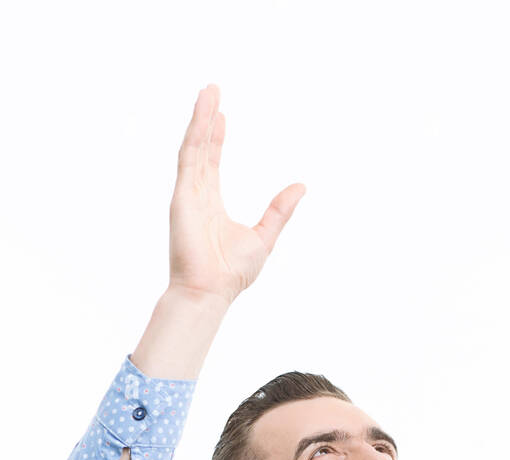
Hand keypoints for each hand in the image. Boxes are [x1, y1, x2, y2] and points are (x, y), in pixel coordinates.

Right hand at [168, 84, 305, 307]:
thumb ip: (280, 211)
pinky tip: (204, 113)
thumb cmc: (232, 274)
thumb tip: (300, 188)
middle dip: (206, 119)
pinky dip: (196, 132)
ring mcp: (187, 194)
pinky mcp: (182, 195)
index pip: (211, 163)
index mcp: (211, 204)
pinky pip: (189, 156)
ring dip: (201, 118)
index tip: (222, 116)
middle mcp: (196, 195)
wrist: (210, 292)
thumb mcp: (264, 237)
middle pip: (201, 148)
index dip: (216, 138)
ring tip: (209, 90)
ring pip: (194, 146)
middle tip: (212, 90)